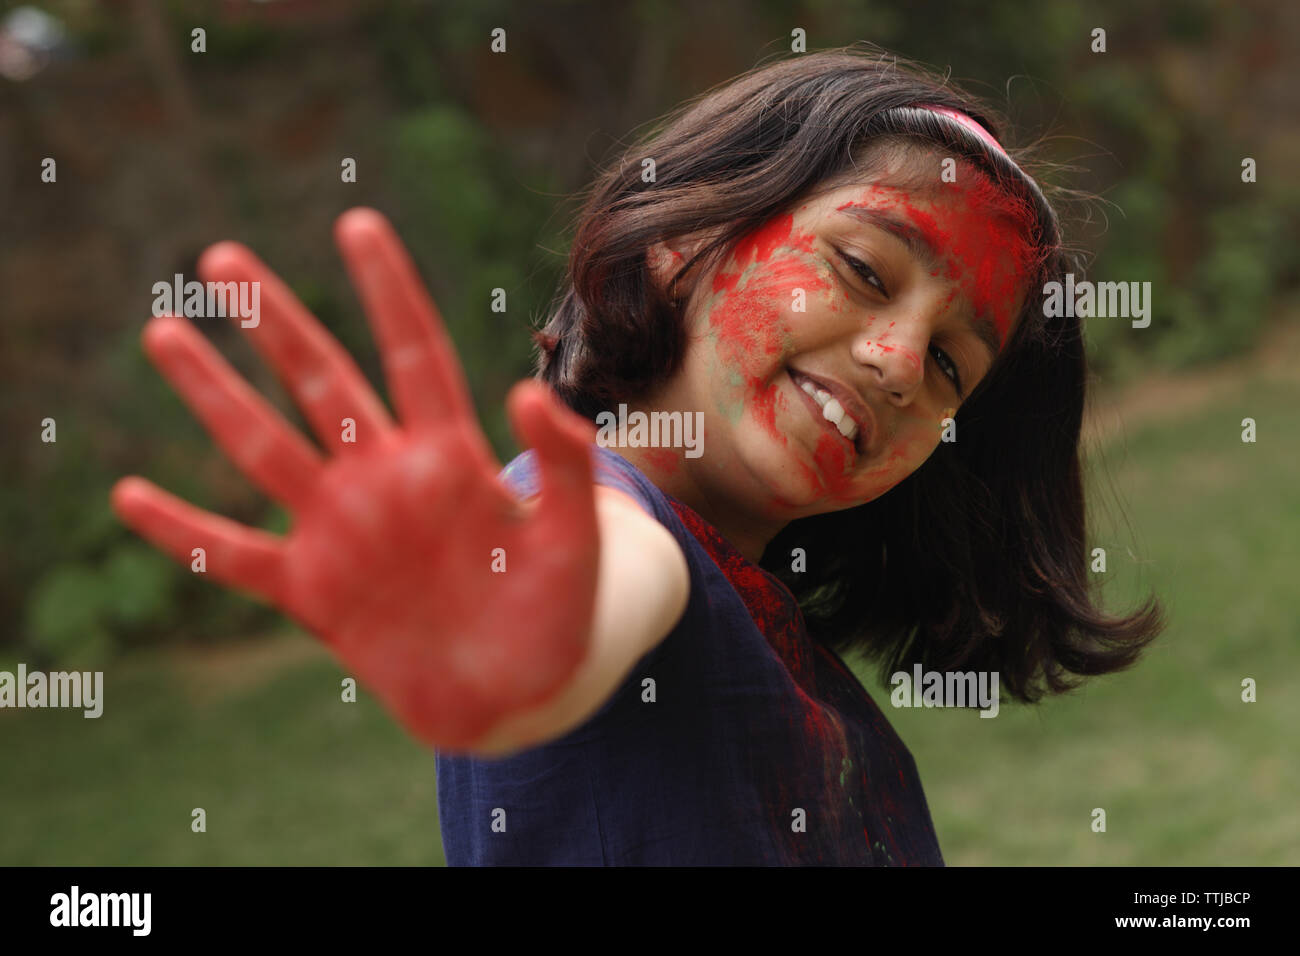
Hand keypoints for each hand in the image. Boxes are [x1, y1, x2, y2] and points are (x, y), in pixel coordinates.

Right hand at [111, 208, 599, 750]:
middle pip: (321, 384)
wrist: (518, 695)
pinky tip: (130, 496)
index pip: (414, 355)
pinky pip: (235, 558)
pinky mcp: (314, 593)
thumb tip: (528, 392)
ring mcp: (342, 532)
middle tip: (222, 257)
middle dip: (275, 322)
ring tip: (163, 332)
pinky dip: (184, 536)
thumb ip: (561, 470)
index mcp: (450, 457)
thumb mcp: (572, 540)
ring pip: (265, 451)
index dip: (389, 292)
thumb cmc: (557, 614)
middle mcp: (384, 479)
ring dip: (215, 395)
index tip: (358, 223)